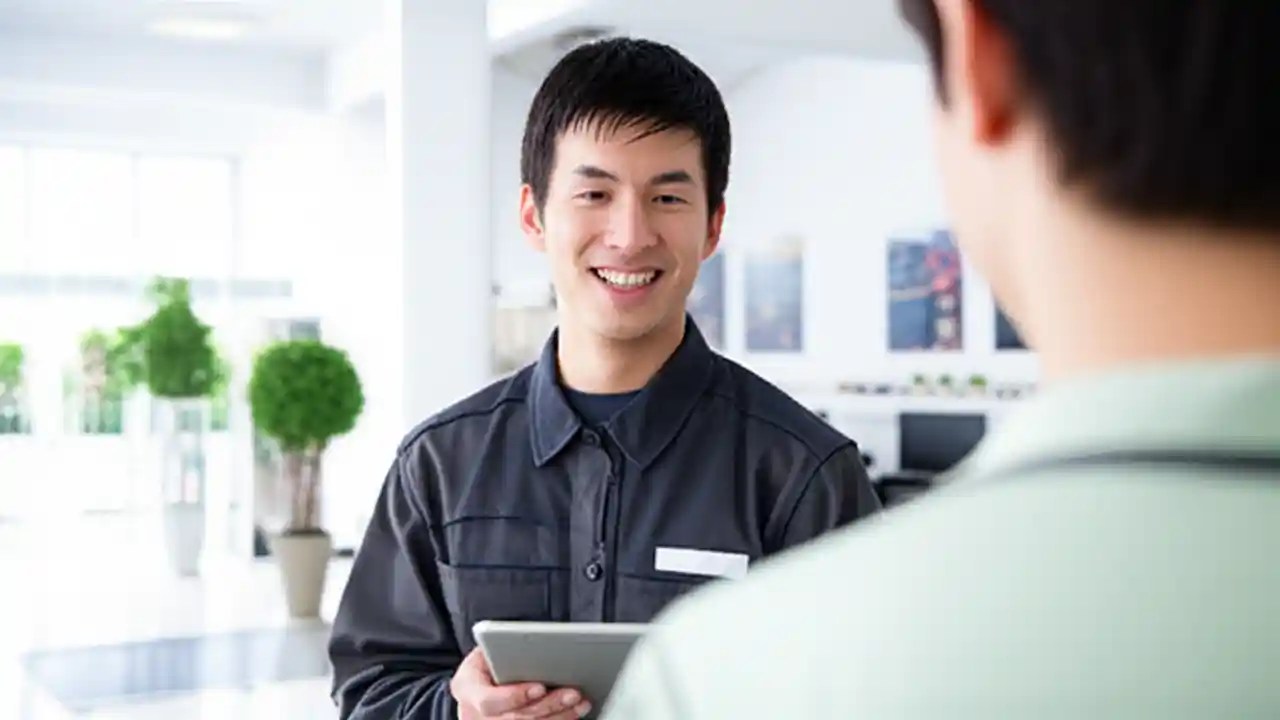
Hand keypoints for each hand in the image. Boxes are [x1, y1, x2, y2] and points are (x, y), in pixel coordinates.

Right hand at [452, 646, 591, 719]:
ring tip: (579, 703)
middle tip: (572, 693)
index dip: (515, 696)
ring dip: (559, 717)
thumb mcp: (483, 651)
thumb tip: (533, 647)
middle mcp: (475, 716)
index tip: (540, 687)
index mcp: (466, 689)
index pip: (489, 701)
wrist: (474, 683)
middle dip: (548, 706)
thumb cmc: (483, 663)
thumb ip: (501, 653)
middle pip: (515, 719)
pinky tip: (572, 713)